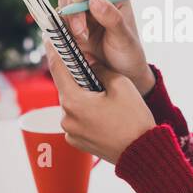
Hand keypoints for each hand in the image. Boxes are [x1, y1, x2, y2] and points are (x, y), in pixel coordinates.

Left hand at [43, 36, 155, 164]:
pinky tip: (104, 115)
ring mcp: (70, 132)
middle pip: (66, 88)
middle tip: (91, 69)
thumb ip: (100, 69)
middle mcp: (66, 117)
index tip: (50, 39)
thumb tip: (88, 61)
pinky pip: (77, 120)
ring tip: (104, 97)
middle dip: (77, 78)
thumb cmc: (134, 119)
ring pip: (72, 105)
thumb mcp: (121, 85)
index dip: (54, 51)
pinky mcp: (77, 142)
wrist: (142, 154)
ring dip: (83, 97)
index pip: (58, 68)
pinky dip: (86, 114)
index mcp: (74, 101)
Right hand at [57, 0, 154, 96]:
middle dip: (74, 7)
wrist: (119, 74)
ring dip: (67, 19)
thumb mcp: (124, 38)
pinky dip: (61, 29)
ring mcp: (81, 12)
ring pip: (63, 3)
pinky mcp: (69, 26)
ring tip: (81, 39)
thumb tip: (94, 0)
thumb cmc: (128, 54)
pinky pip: (57, 20)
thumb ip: (112, 18)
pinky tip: (72, 42)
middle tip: (81, 30)